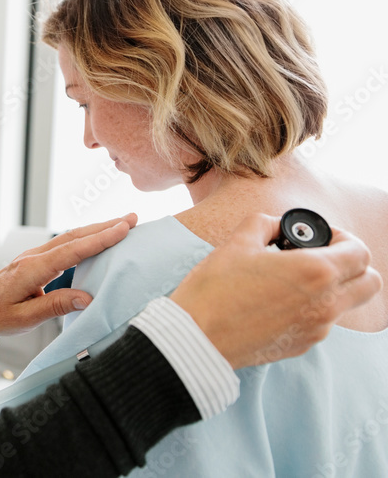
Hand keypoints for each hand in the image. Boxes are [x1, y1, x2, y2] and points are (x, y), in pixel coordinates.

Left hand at [0, 214, 137, 335]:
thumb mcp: (23, 319)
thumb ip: (54, 307)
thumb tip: (87, 299)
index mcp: (32, 270)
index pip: (72, 251)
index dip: (99, 240)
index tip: (123, 228)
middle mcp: (34, 257)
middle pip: (74, 237)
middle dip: (105, 226)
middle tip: (133, 218)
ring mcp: (34, 256)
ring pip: (70, 238)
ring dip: (97, 230)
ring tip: (123, 223)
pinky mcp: (36, 259)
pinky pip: (64, 245)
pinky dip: (85, 238)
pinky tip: (98, 238)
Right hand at [170, 213, 381, 369]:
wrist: (197, 337)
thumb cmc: (215, 289)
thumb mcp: (237, 243)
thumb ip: (265, 224)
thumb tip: (277, 226)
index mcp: (314, 272)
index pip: (360, 253)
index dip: (345, 238)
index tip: (322, 237)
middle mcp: (325, 303)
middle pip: (370, 283)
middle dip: (352, 265)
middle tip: (320, 257)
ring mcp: (317, 328)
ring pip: (345, 303)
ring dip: (330, 287)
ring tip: (290, 280)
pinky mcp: (303, 344)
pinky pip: (322, 322)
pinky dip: (311, 307)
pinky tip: (276, 301)